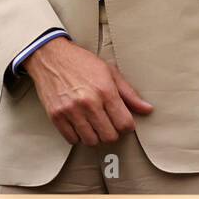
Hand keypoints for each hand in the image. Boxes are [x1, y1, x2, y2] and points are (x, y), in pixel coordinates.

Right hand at [23, 37, 153, 145]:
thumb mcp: (110, 72)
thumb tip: (147, 109)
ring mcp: (71, 111)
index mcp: (105, 91)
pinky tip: (80, 124)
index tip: (123, 122)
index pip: (124, 124)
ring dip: (95, 136)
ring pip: (91, 141)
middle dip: (112, 133)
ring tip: (94, 124)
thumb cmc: (82, 63)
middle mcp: (89, 103)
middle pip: (109, 136)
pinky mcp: (56, 117)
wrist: (51, 57)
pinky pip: (72, 140)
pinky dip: (78, 136)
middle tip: (109, 123)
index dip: (127, 126)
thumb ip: (129, 94)